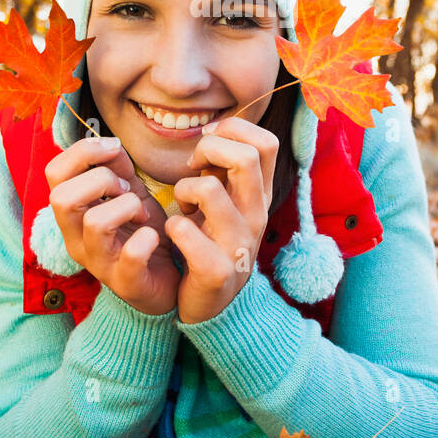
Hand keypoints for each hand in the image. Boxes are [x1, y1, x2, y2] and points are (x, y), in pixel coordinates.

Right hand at [45, 137, 180, 315]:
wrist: (170, 278)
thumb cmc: (141, 231)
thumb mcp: (129, 192)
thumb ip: (117, 167)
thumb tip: (110, 144)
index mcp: (72, 214)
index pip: (53, 173)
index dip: (83, 151)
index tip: (114, 149)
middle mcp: (76, 240)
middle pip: (61, 198)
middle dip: (101, 181)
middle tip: (127, 190)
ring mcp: (99, 264)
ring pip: (94, 222)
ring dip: (127, 206)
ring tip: (142, 214)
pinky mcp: (126, 283)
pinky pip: (130, 255)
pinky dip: (147, 239)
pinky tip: (155, 236)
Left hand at [166, 116, 277, 324]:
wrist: (213, 307)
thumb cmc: (212, 243)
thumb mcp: (228, 203)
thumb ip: (226, 172)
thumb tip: (214, 132)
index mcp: (261, 196)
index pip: (266, 143)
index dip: (234, 130)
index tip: (208, 141)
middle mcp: (257, 216)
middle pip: (245, 157)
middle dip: (209, 150)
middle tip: (193, 168)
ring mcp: (239, 244)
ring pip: (208, 189)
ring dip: (183, 189)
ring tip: (182, 206)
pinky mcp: (217, 271)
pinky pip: (184, 231)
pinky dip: (171, 226)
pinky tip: (174, 233)